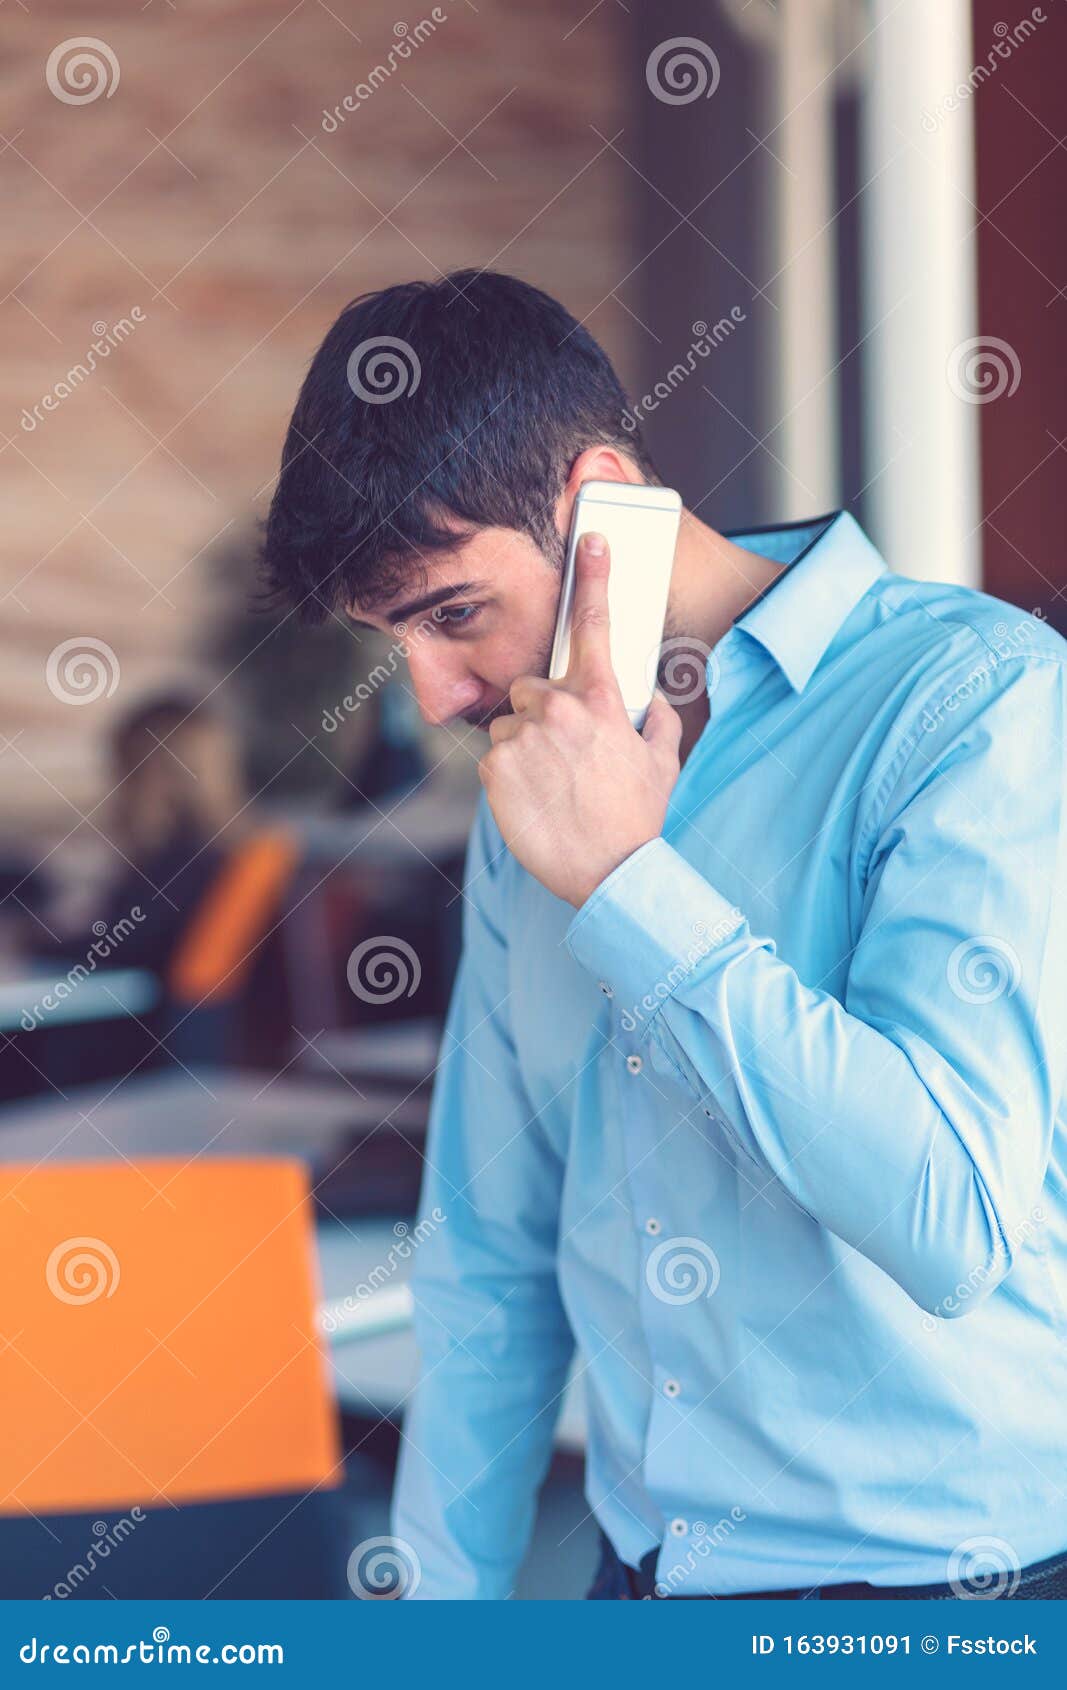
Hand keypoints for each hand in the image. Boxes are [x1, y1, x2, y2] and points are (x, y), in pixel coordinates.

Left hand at [478, 531, 682, 907]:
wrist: (610, 872)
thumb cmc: (637, 817)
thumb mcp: (663, 761)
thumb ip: (656, 717)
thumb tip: (647, 697)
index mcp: (602, 700)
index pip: (596, 625)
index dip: (594, 577)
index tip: (591, 541)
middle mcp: (559, 709)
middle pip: (531, 687)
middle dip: (542, 711)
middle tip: (564, 753)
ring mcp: (523, 737)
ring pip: (508, 723)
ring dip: (522, 744)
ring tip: (550, 784)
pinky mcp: (494, 767)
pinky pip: (494, 755)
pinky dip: (508, 774)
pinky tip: (534, 799)